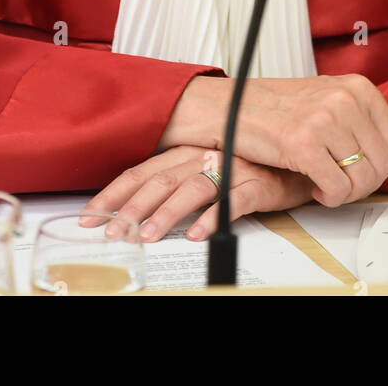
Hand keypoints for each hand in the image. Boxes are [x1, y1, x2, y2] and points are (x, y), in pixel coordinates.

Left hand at [77, 146, 314, 242]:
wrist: (298, 158)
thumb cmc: (249, 165)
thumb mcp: (206, 167)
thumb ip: (176, 182)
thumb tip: (135, 209)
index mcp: (187, 151)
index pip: (141, 171)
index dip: (113, 193)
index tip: (90, 215)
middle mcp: (204, 155)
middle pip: (160, 180)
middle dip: (130, 207)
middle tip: (112, 231)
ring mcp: (230, 167)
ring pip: (192, 189)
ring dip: (167, 214)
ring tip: (147, 235)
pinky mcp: (257, 183)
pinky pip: (233, 201)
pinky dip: (214, 217)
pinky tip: (198, 234)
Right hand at [157, 73, 387, 206]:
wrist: (231, 108)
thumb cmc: (282, 110)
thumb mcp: (338, 110)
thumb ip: (385, 130)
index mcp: (359, 87)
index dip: (378, 167)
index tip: (354, 165)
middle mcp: (346, 98)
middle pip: (383, 166)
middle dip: (362, 183)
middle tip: (337, 178)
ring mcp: (324, 119)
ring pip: (362, 180)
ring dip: (344, 192)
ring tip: (324, 180)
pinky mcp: (303, 144)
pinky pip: (336, 190)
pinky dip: (327, 196)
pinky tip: (312, 183)